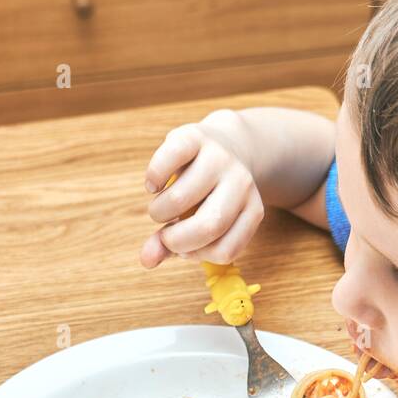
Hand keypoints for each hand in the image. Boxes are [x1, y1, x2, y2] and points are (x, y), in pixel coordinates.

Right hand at [140, 111, 263, 268]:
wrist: (227, 144)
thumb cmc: (209, 196)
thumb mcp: (201, 222)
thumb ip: (173, 246)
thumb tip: (146, 260)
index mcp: (251, 210)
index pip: (226, 250)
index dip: (198, 255)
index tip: (186, 248)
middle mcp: (241, 183)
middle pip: (209, 226)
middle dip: (176, 239)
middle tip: (166, 234)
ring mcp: (219, 158)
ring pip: (181, 199)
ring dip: (159, 212)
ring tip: (161, 209)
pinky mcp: (195, 137)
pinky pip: (167, 162)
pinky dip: (153, 179)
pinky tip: (153, 186)